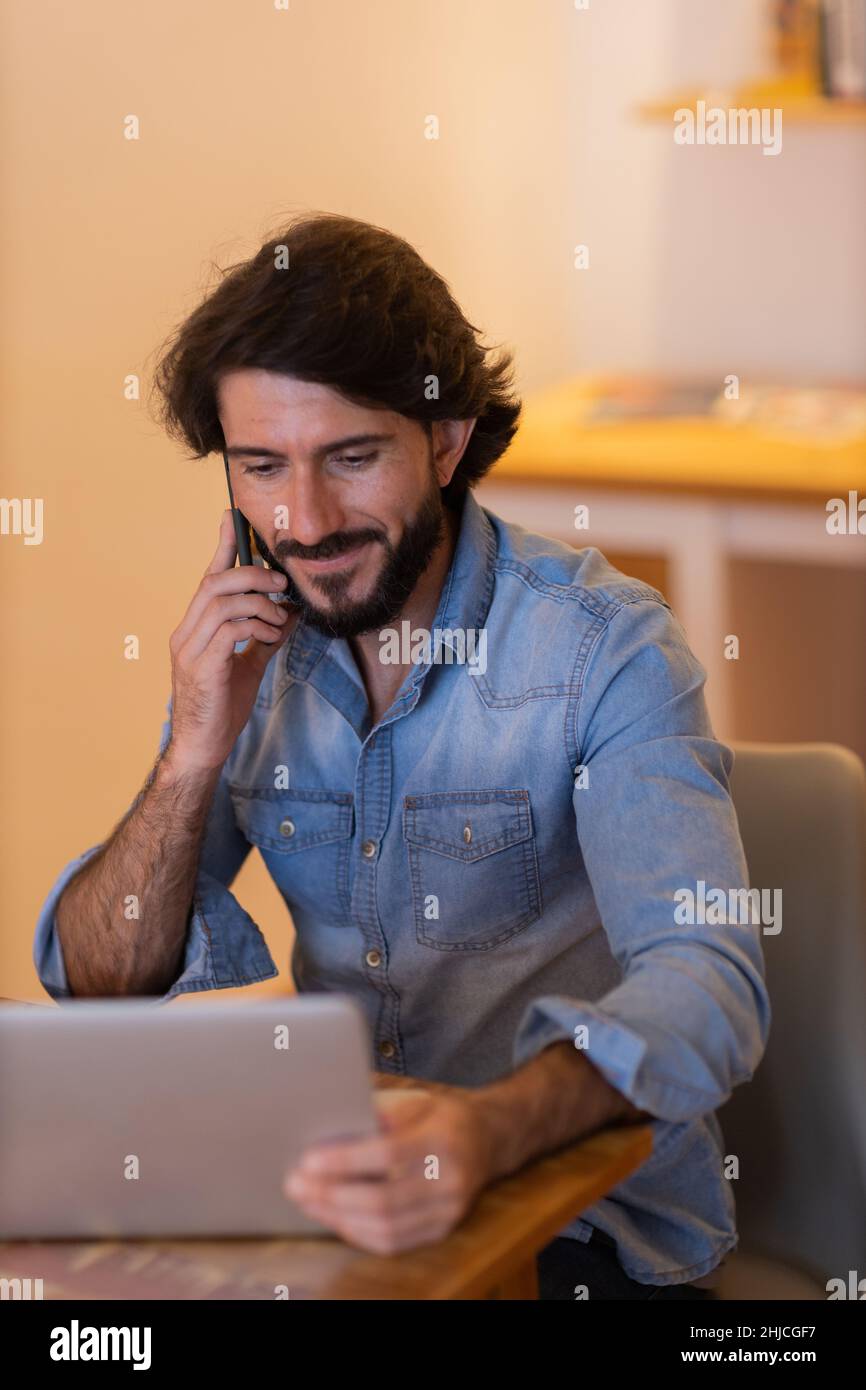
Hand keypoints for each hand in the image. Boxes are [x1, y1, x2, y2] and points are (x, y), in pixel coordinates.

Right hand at [164, 510, 297, 773]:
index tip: (232, 519)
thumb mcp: (250, 665)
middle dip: (252, 574)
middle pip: (214, 583)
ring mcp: (189, 650)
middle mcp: (186, 633)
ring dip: (258, 603)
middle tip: (281, 584)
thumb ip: (265, 637)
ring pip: (221, 602)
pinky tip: (269, 637)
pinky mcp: (201, 668)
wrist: (203, 748)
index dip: (222, 547)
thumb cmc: (222, 707)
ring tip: (279, 618)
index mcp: (194, 628)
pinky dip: (255, 626)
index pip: (207, 578)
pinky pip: (228, 631)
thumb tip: (291, 613)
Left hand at [283, 1089, 494, 1255]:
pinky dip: (358, 1232)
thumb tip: (330, 1130)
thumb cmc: (443, 1117)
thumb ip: (380, 1116)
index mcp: (443, 1140)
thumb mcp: (418, 1103)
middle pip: (382, 1199)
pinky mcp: (442, 1231)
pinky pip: (393, 1242)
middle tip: (295, 1183)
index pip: (388, 1154)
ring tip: (307, 1200)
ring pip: (385, 1227)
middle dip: (331, 1194)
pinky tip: (333, 1217)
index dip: (345, 1160)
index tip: (308, 1159)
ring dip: (338, 1217)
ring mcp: (448, 1211)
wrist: (488, 1141)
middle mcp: (450, 1181)